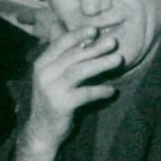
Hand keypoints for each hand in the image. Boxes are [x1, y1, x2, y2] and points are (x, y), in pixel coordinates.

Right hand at [22, 23, 124, 152]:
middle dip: (95, 48)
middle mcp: (44, 74)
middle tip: (113, 42)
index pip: (60, 44)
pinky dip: (100, 91)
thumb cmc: (53, 99)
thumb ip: (64, 57)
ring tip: (118, 60)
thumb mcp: (53, 76)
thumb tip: (80, 35)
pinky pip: (85, 94)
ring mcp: (51, 90)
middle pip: (73, 56)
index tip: (95, 29)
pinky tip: (112, 90)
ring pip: (79, 72)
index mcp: (42, 63)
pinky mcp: (61, 105)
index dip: (78, 35)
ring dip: (100, 64)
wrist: (42, 131)